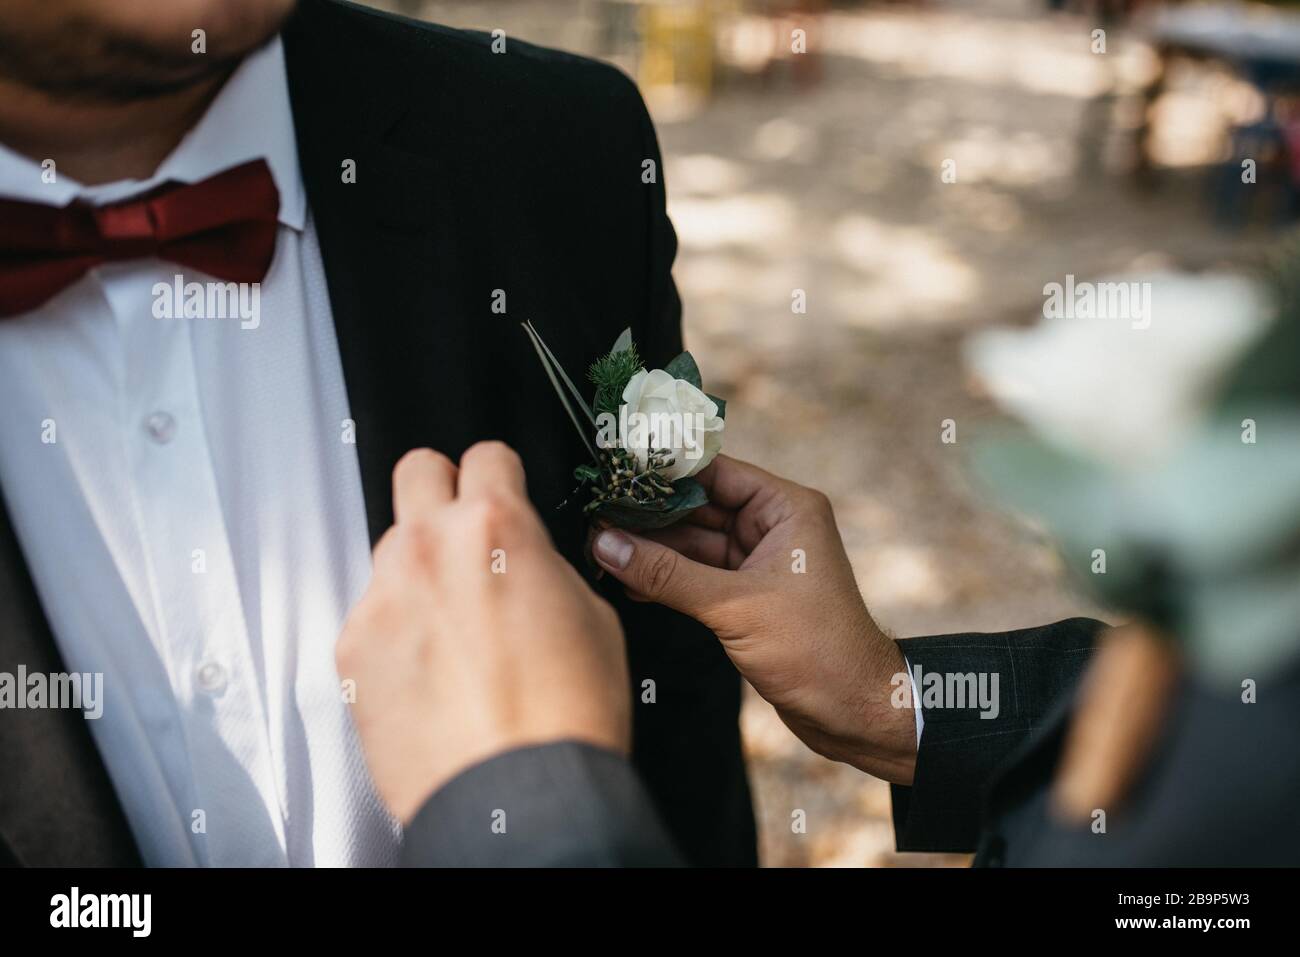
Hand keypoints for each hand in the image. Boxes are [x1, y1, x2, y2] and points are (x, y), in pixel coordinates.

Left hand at [337, 442, 629, 822]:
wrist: (518, 794)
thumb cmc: (564, 716)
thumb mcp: (592, 615)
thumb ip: (543, 565)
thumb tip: (525, 560)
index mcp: (497, 528)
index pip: (485, 455)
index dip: (501, 473)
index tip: (500, 490)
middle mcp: (430, 549)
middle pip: (416, 470)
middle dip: (443, 489)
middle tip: (464, 529)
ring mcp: (382, 597)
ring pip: (392, 548)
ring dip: (420, 569)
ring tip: (454, 627)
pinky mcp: (352, 649)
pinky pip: (372, 614)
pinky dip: (397, 631)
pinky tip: (431, 671)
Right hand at [592, 455, 915, 783]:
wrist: (854, 711)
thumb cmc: (816, 650)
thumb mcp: (734, 606)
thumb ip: (667, 574)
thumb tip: (606, 544)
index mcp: (785, 508)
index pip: (714, 472)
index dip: (664, 471)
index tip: (617, 470)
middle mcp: (773, 527)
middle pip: (697, 508)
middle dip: (648, 515)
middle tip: (595, 515)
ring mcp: (759, 562)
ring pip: (692, 545)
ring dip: (650, 549)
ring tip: (600, 547)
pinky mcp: (747, 597)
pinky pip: (696, 577)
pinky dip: (664, 579)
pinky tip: (626, 579)